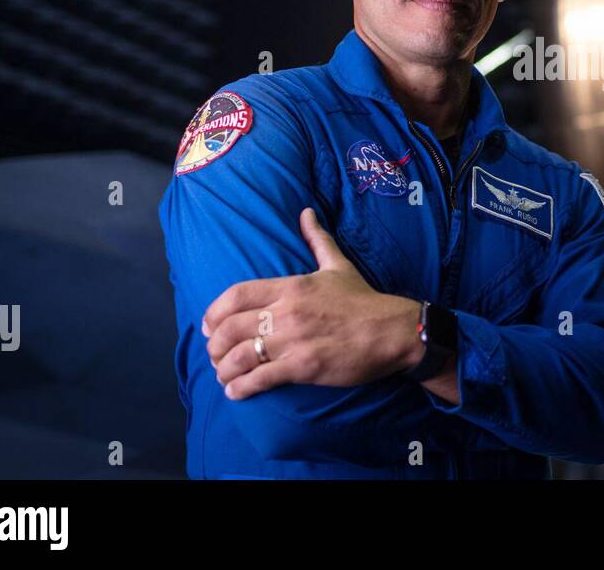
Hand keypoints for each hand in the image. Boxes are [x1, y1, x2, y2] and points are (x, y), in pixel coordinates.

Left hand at [202, 207, 420, 399]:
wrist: (394, 331)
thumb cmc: (364, 301)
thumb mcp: (338, 265)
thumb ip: (318, 240)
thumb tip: (306, 212)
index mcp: (291, 286)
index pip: (236, 295)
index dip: (214, 313)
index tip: (209, 326)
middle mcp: (287, 311)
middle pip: (230, 328)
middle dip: (214, 346)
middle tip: (214, 356)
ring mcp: (294, 340)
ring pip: (240, 356)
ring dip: (223, 370)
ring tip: (223, 377)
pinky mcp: (304, 366)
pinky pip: (260, 378)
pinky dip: (241, 388)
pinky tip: (235, 392)